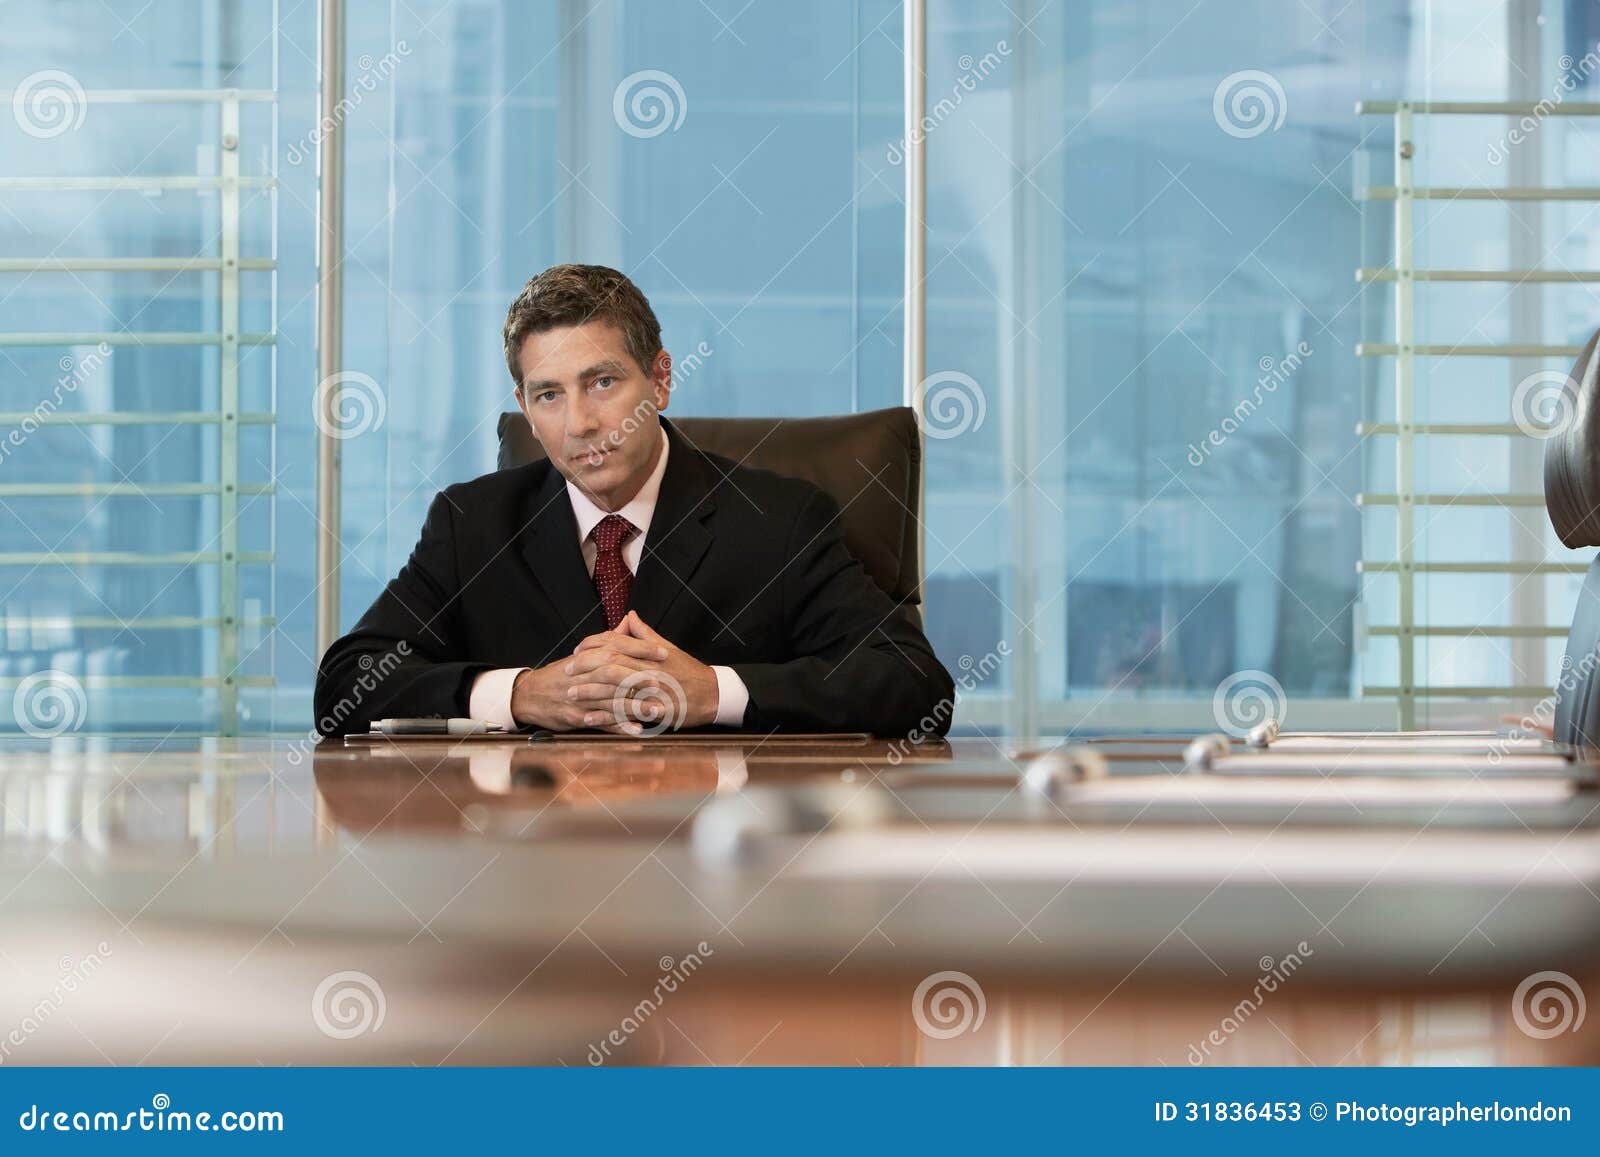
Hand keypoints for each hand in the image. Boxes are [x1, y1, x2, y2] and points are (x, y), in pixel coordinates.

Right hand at [508, 638, 663, 733]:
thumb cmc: (560, 675)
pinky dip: (619, 726)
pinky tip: (637, 729)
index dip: (641, 650)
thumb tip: (629, 620)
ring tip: (658, 709)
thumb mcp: (582, 654)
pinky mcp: (575, 717)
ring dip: (635, 705)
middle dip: (639, 677)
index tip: (664, 652)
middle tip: (663, 681)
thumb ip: (609, 640)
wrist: (529, 694)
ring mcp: (579, 697)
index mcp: (587, 657)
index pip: (617, 648)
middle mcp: (583, 675)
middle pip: (613, 672)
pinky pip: (600, 722)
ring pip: (610, 700)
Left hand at [568, 610, 719, 731]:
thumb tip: (629, 616)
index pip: (615, 644)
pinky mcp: (654, 712)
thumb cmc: (690, 672)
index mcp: (649, 654)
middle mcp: (648, 670)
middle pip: (610, 665)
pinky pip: (625, 715)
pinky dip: (605, 717)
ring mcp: (651, 692)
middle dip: (585, 668)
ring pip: (615, 690)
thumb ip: (645, 634)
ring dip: (590, 693)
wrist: (714, 694)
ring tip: (571, 695)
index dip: (592, 646)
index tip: (576, 651)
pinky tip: (589, 718)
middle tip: (567, 672)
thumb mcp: (668, 648)